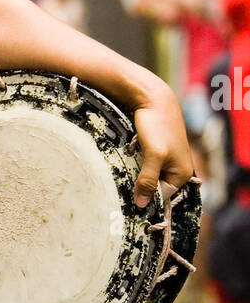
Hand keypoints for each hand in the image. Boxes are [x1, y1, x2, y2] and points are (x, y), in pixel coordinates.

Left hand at [131, 83, 194, 206]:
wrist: (153, 98)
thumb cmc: (158, 125)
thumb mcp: (154, 155)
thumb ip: (148, 180)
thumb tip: (142, 205)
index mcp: (182, 174)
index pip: (161, 198)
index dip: (144, 198)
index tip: (126, 199)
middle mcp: (176, 169)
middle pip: (154, 188)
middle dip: (139, 186)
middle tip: (121, 185)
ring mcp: (166, 160)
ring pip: (147, 176)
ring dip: (135, 175)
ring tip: (125, 168)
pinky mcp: (156, 152)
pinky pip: (143, 166)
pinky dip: (134, 164)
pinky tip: (127, 159)